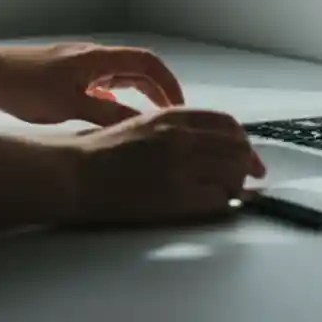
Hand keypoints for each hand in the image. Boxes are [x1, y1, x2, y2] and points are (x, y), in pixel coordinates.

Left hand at [0, 43, 185, 126]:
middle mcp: (93, 57)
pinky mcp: (65, 73)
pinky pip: (100, 83)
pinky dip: (114, 97)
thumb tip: (141, 127)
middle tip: (170, 117)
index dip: (169, 83)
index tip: (179, 107)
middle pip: (137, 68)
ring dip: (137, 94)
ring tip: (147, 119)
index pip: (148, 63)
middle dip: (158, 91)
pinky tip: (109, 114)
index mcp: (99, 59)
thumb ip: (108, 116)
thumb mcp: (71, 106)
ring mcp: (78, 64)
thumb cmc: (26, 88)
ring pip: (118, 76)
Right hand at [44, 107, 267, 224]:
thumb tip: (204, 145)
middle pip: (237, 147)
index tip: (247, 155)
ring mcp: (180, 165)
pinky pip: (218, 198)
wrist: (73, 173)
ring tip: (228, 193)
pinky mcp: (175, 195)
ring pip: (234, 171)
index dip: (242, 140)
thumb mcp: (141, 126)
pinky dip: (223, 203)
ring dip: (236, 184)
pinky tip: (212, 205)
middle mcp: (181, 136)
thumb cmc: (98, 154)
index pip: (225, 122)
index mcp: (172, 116)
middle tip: (247, 179)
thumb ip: (174, 130)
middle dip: (247, 164)